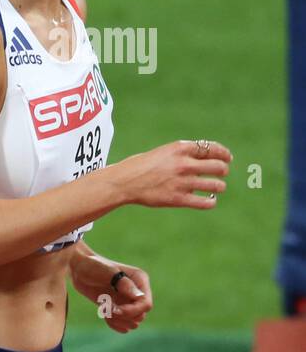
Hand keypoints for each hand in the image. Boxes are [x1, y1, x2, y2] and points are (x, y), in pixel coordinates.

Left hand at [71, 253, 151, 332]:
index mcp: (140, 280)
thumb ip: (123, 283)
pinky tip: (104, 316)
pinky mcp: (119, 308)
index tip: (114, 309)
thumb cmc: (93, 265)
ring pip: (133, 322)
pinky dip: (115, 324)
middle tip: (106, 308)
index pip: (146, 304)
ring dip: (118, 321)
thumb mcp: (107, 271)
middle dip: (123, 316)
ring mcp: (128, 301)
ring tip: (104, 310)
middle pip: (140, 315)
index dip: (132, 311)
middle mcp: (137, 292)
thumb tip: (138, 297)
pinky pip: (124, 325)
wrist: (79, 268)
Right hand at [115, 139, 230, 208]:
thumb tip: (207, 161)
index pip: (212, 149)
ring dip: (218, 186)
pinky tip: (208, 200)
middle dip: (223, 170)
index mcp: (180, 149)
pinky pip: (206, 202)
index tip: (227, 158)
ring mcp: (182, 182)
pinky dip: (211, 201)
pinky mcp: (178, 199)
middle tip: (220, 174)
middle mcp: (184, 164)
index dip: (224, 154)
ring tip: (214, 188)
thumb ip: (184, 155)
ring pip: (216, 185)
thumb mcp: (164, 153)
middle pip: (219, 167)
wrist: (124, 182)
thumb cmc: (141, 166)